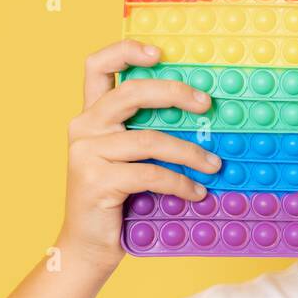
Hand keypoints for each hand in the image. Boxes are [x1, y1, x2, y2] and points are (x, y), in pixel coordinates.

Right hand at [55, 39, 220, 274]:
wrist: (86, 246)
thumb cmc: (116, 201)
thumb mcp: (126, 159)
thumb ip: (143, 133)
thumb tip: (199, 116)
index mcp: (90, 116)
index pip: (97, 66)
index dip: (126, 51)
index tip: (160, 53)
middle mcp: (83, 127)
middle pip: (131, 92)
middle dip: (174, 93)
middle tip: (206, 104)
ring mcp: (87, 153)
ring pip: (149, 139)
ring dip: (189, 153)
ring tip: (213, 165)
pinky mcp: (97, 180)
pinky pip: (150, 174)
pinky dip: (180, 183)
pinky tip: (196, 193)